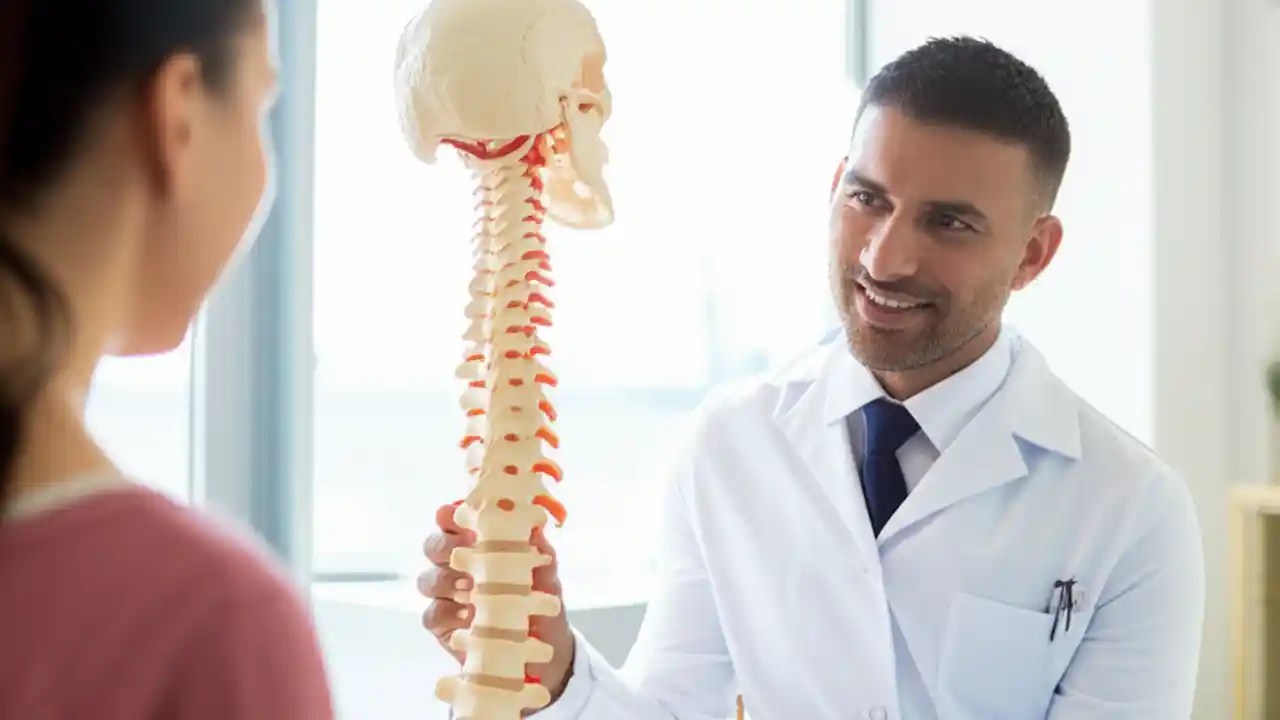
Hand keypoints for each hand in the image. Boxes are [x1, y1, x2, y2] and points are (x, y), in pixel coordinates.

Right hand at [420, 503, 576, 702]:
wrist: (543, 644)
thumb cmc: (539, 597)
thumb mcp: (544, 572)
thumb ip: (537, 550)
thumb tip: (534, 527)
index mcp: (478, 543)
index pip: (453, 521)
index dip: (449, 516)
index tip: (454, 515)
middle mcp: (456, 565)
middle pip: (432, 547)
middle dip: (442, 546)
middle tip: (462, 552)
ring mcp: (446, 595)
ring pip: (426, 580)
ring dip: (443, 581)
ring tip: (468, 588)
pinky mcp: (443, 625)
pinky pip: (430, 614)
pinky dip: (445, 612)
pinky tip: (466, 615)